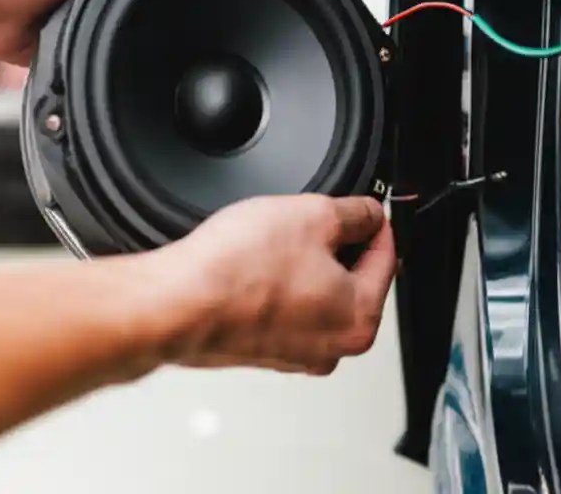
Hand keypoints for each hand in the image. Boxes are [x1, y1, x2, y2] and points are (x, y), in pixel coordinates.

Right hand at [154, 194, 397, 375]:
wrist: (174, 305)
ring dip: (303, 265)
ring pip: (314, 294)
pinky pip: (282, 309)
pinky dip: (274, 285)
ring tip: (274, 241)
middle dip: (336, 245)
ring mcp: (294, 353)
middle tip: (310, 219)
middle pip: (352, 280)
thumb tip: (369, 213)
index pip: (386, 259)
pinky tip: (253, 266)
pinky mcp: (260, 350)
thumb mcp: (313, 215)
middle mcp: (332, 347)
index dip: (375, 223)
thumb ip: (355, 212)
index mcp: (359, 320)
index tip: (366, 207)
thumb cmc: (237, 272)